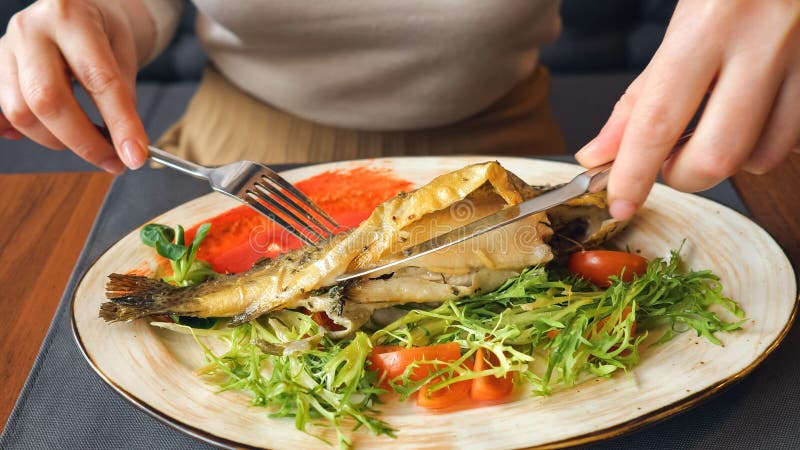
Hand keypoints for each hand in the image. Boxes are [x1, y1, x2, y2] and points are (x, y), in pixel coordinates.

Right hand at [0, 0, 150, 172]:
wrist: (76, 9)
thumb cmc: (103, 32)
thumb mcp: (125, 54)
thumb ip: (124, 98)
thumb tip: (128, 148)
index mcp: (72, 17)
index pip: (99, 81)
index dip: (120, 124)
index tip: (136, 156)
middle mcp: (31, 30)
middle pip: (47, 100)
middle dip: (84, 142)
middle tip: (113, 161)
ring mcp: (7, 48)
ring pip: (21, 112)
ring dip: (59, 140)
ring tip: (89, 141)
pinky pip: (3, 113)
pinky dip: (26, 133)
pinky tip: (52, 135)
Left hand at [575, 0, 799, 219]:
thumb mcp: (681, 24)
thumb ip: (639, 96)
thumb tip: (599, 154)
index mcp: (710, 23)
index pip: (658, 120)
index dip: (633, 173)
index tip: (619, 203)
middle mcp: (764, 42)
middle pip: (716, 156)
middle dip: (683, 175)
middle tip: (669, 159)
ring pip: (762, 158)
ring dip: (729, 160)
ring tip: (716, 126)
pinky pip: (793, 142)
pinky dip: (765, 144)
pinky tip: (753, 115)